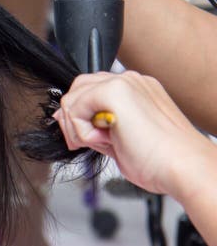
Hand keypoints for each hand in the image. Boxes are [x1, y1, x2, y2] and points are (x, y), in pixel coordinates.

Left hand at [54, 72, 215, 200]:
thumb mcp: (120, 139)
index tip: (84, 137)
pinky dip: (82, 130)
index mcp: (134, 90)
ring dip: (79, 127)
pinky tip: (104, 141)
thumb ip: (93, 124)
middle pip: (78, 89)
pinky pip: (75, 108)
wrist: (185, 168)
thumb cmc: (161, 161)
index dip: (79, 115)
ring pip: (73, 98)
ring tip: (104, 143)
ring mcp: (122, 83)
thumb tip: (64, 117)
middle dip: (74, 119)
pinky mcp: (114, 91)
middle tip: (88, 143)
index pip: (90, 91)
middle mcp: (128, 81)